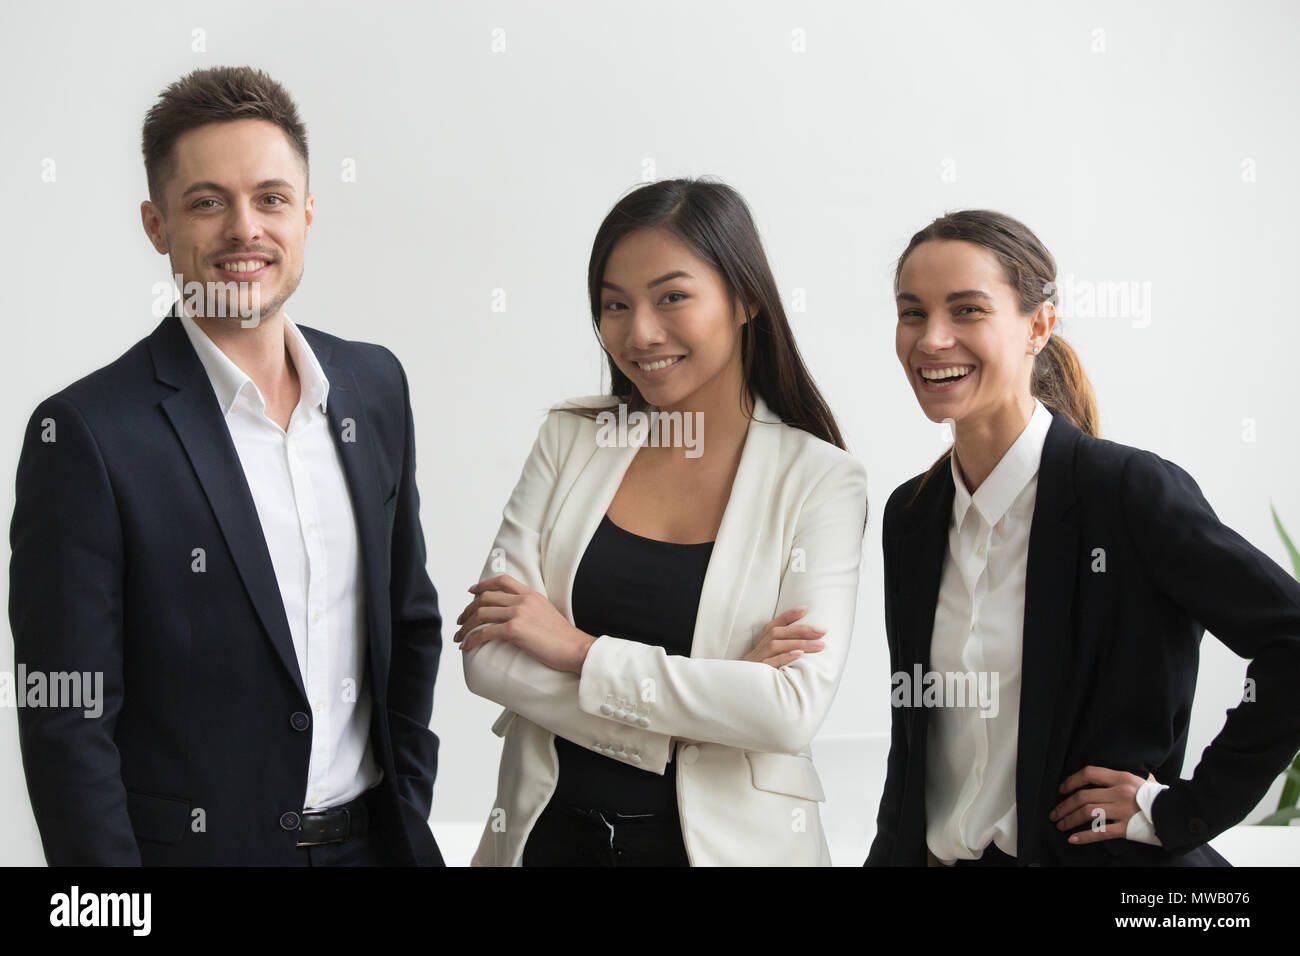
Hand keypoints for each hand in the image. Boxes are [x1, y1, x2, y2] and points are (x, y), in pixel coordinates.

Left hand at [455, 574, 595, 674]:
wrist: (575, 648)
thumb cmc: (563, 638)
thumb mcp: (547, 613)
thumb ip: (530, 610)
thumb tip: (514, 618)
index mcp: (531, 595)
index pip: (502, 581)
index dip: (483, 584)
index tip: (472, 591)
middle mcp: (523, 600)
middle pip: (485, 597)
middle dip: (468, 609)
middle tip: (461, 620)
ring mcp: (518, 613)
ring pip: (481, 613)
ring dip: (466, 625)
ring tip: (459, 635)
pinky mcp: (515, 629)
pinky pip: (485, 632)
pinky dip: (471, 638)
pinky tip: (466, 645)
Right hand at [741, 605, 826, 667]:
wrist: (737, 690)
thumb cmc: (759, 674)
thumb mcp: (768, 659)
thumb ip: (782, 648)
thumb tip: (808, 643)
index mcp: (761, 643)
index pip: (774, 625)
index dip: (788, 615)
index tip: (805, 608)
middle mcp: (758, 648)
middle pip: (777, 633)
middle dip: (801, 630)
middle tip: (822, 631)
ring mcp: (757, 660)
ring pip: (776, 645)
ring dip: (798, 643)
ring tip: (819, 644)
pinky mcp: (758, 673)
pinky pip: (771, 662)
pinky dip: (785, 657)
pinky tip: (799, 654)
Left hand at [1050, 766, 1154, 843]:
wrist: (1179, 813)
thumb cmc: (1162, 796)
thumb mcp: (1146, 779)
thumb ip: (1131, 776)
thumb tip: (1124, 774)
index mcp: (1121, 777)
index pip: (1088, 774)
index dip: (1071, 781)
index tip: (1061, 790)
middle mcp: (1119, 792)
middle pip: (1082, 797)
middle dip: (1064, 806)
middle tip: (1054, 813)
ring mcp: (1122, 811)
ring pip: (1087, 813)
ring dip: (1069, 819)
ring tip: (1060, 824)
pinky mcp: (1126, 828)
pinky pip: (1100, 832)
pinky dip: (1084, 836)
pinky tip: (1072, 839)